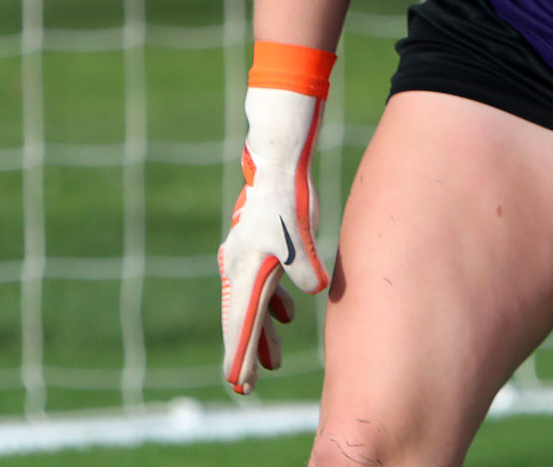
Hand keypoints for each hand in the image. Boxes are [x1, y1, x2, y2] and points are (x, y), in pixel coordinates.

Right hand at [219, 61, 330, 393]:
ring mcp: (245, 258)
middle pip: (240, 321)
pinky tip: (288, 318)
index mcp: (246, 273)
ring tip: (274, 363)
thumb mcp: (302, 238)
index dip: (241, 357)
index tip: (239, 386)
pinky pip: (261, 287)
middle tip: (246, 389)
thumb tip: (314, 290)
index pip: (241, 325)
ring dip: (262, 334)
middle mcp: (238, 269)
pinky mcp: (258, 248)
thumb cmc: (290, 201)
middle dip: (245, 355)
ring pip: (251, 306)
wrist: (278, 164)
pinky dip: (271, 306)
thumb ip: (306, 268)